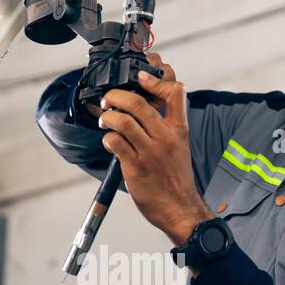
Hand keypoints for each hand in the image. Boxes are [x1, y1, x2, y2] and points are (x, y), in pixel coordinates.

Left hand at [95, 56, 212, 245]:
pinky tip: (108, 141)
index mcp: (178, 130)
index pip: (175, 93)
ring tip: (104, 119)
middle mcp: (165, 138)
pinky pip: (116, 143)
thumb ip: (166, 125)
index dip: (155, 80)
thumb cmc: (176, 178)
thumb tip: (143, 106)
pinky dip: (107, 138)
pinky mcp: (136, 167)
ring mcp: (150, 152)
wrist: (180, 208)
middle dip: (117, 95)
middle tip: (108, 99)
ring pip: (124, 121)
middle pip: (139, 103)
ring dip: (108, 116)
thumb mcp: (180, 146)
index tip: (140, 76)